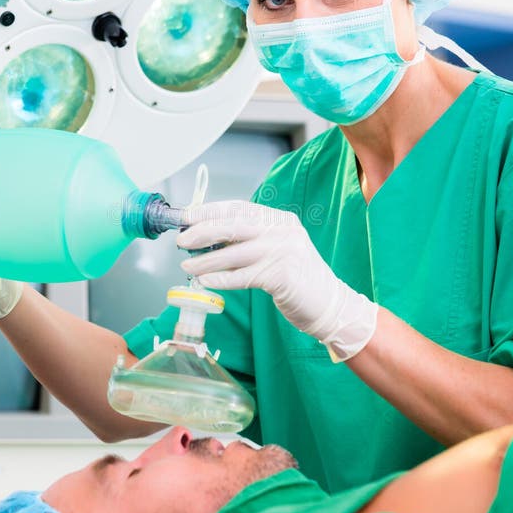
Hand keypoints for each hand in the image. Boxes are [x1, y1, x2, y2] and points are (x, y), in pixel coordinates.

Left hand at [178, 201, 377, 361]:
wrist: (331, 304)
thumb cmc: (297, 278)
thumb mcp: (276, 249)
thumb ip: (249, 240)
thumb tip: (206, 238)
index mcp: (279, 219)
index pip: (238, 208)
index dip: (209, 211)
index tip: (186, 217)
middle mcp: (282, 230)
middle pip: (233, 225)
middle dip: (202, 231)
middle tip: (182, 240)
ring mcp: (283, 252)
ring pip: (234, 253)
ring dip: (206, 260)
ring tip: (187, 265)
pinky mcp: (282, 276)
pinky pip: (242, 276)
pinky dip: (221, 279)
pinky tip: (205, 281)